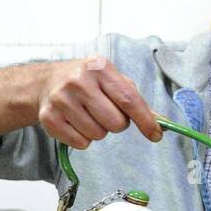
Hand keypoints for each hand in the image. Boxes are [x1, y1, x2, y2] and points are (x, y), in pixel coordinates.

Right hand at [36, 55, 161, 147]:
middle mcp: (78, 80)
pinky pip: (80, 143)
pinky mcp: (48, 117)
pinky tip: (76, 123)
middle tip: (107, 113)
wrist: (47, 81)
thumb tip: (163, 124)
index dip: (145, 120)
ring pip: (98, 134)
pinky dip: (83, 139)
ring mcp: (61, 98)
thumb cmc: (89, 82)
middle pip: (115, 122)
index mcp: (100, 68)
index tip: (156, 135)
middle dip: (117, 124)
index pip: (129, 99)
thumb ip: (137, 102)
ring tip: (89, 115)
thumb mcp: (113, 82)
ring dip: (99, 131)